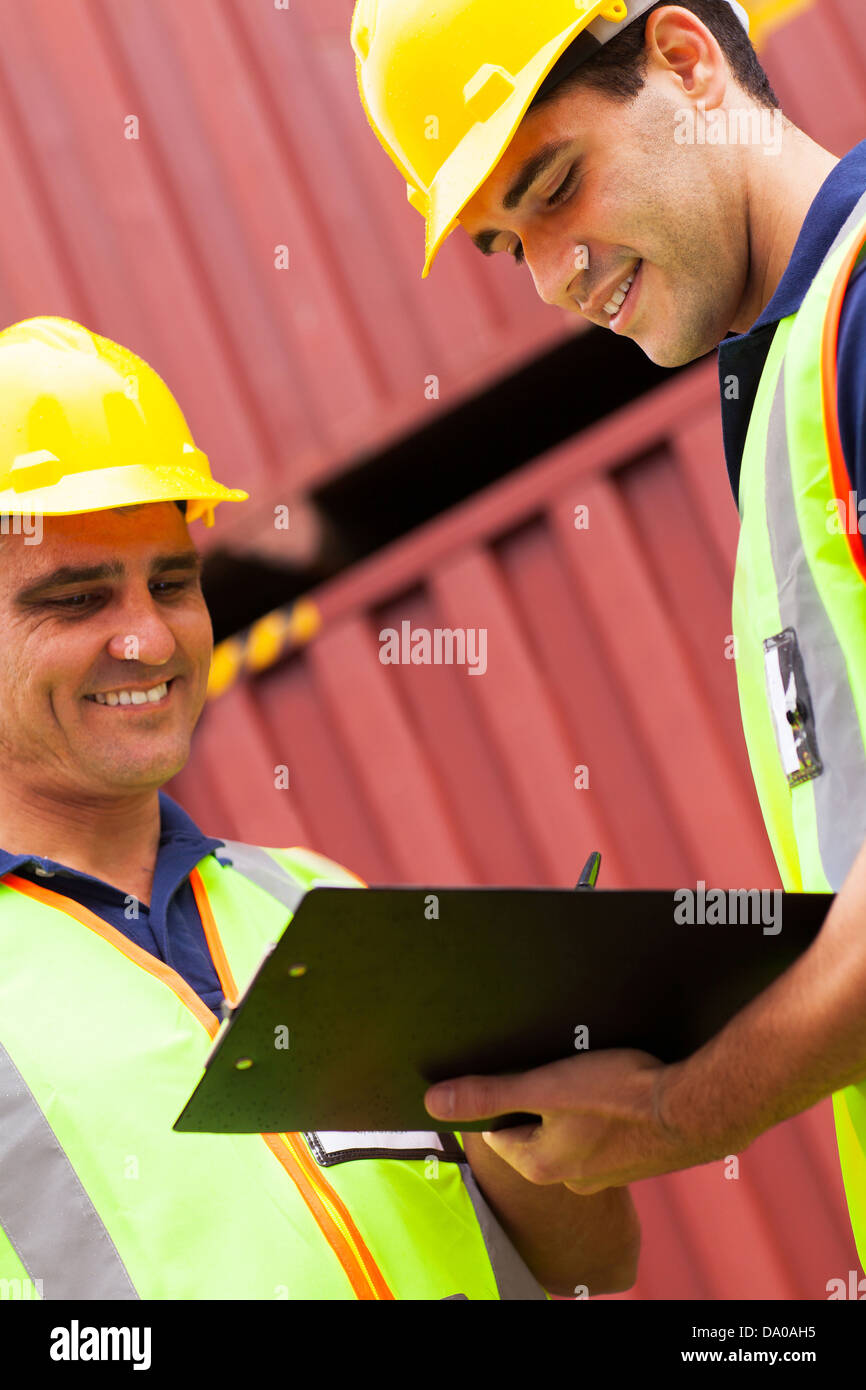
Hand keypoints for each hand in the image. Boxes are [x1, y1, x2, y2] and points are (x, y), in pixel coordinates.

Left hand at [424, 1049, 717, 1192]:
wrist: (697, 1109)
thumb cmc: (620, 1097)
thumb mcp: (545, 1086)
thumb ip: (490, 1094)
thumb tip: (434, 1102)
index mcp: (538, 1164)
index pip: (496, 1129)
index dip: (502, 1095)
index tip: (520, 1072)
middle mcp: (569, 1177)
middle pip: (535, 1129)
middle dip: (540, 1098)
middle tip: (558, 1070)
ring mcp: (606, 1172)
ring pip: (571, 1129)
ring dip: (574, 1104)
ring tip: (591, 1076)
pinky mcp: (635, 1158)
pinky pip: (605, 1130)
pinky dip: (605, 1111)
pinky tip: (618, 1089)